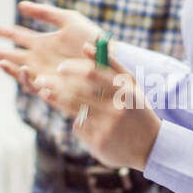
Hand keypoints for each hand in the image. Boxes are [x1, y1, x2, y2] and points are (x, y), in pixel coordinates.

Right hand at [0, 1, 100, 94]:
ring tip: (1, 62)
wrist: (110, 61)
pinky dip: (27, 80)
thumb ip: (46, 13)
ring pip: (17, 73)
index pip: (12, 36)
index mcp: (39, 43)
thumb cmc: (92, 40)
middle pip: (6, 56)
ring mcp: (43, 74)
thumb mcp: (69, 20)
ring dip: (8, 68)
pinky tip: (23, 71)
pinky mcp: (52, 87)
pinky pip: (35, 87)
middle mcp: (37, 60)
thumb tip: (21, 5)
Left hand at [31, 43, 160, 170]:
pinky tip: (86, 123)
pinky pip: (79, 127)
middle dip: (55, 85)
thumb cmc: (137, 110)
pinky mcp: (99, 143)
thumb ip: (110, 64)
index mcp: (125, 91)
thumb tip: (86, 45)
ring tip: (44, 92)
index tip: (60, 67)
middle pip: (77, 92)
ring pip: (74, 110)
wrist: (151, 147)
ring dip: (56, 100)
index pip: (93, 73)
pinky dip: (78, 122)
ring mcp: (106, 128)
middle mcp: (116, 109)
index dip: (72, 68)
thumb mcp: (131, 86)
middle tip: (41, 80)